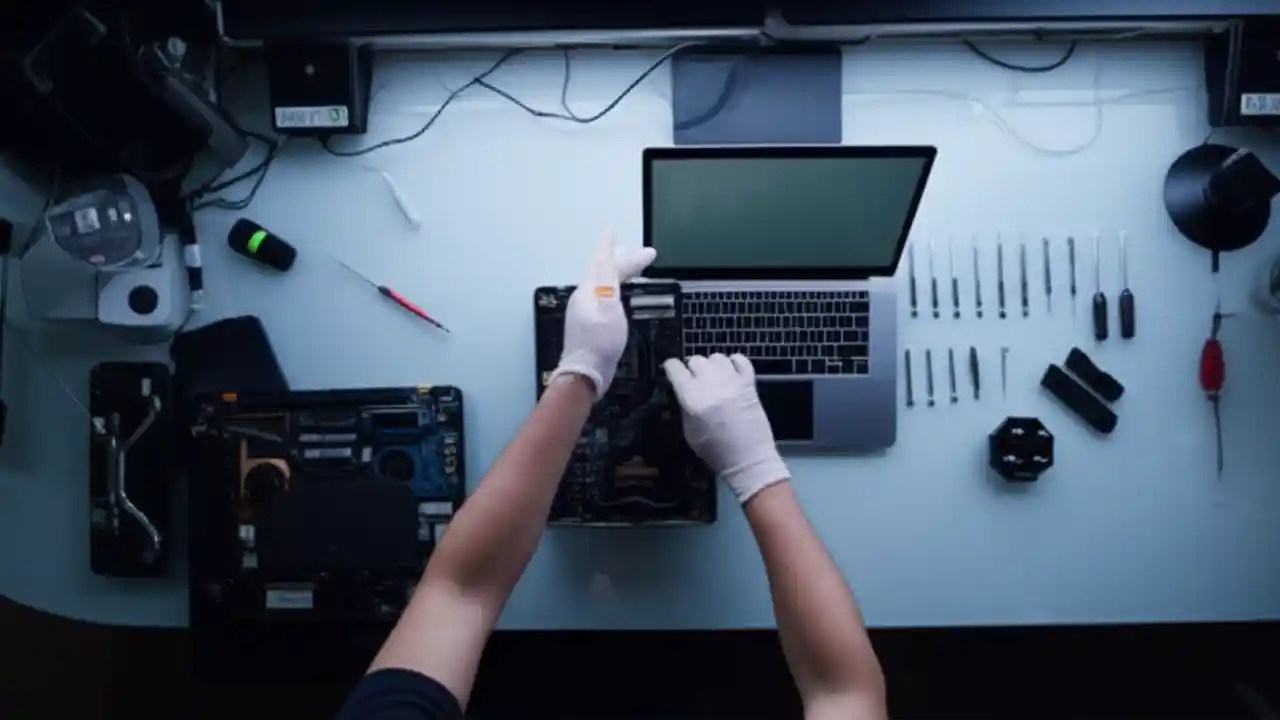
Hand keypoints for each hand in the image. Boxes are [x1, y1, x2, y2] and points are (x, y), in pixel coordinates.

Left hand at [549, 233, 655, 399]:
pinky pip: (604, 296)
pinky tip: (620, 293)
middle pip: (604, 272)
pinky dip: (616, 288)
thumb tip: (606, 254)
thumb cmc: (600, 340)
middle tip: (644, 254)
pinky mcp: (590, 324)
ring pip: (604, 284)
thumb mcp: (608, 307)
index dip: (611, 247)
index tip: (613, 229)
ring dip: (619, 273)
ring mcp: (585, 311)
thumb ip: (608, 279)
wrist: (586, 373)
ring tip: (633, 267)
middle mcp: (584, 297)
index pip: (602, 262)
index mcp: (588, 291)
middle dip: (623, 261)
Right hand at [662, 354, 789, 503]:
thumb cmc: (714, 450)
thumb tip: (682, 389)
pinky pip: (741, 360)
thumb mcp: (689, 431)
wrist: (748, 458)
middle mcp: (711, 384)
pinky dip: (734, 362)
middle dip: (691, 368)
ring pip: (716, 357)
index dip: (671, 368)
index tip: (671, 372)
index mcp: (692, 398)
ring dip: (712, 365)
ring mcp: (732, 381)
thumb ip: (684, 406)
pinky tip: (731, 372)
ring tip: (713, 377)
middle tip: (694, 380)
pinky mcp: (749, 383)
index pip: (675, 368)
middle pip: (695, 360)